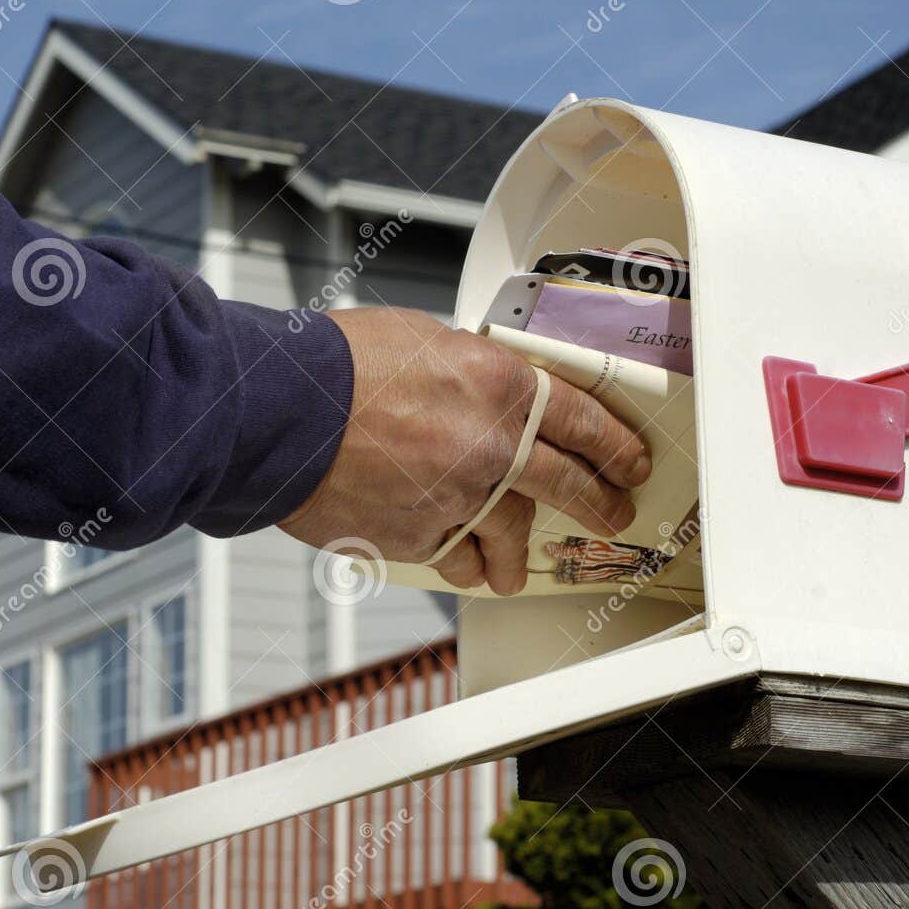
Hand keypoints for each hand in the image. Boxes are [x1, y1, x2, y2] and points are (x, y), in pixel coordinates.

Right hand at [280, 307, 650, 594]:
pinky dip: (463, 562)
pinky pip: (456, 556)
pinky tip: (469, 568)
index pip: (582, 419)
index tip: (630, 461)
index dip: (615, 444)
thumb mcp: (426, 340)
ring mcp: (458, 496)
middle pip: (566, 483)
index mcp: (500, 384)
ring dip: (519, 553)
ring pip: (510, 532)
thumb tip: (485, 392)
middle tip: (614, 513)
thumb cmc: (336, 364)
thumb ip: (470, 374)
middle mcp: (491, 444)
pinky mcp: (420, 535)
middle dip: (598, 502)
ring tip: (520, 568)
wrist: (278, 410)